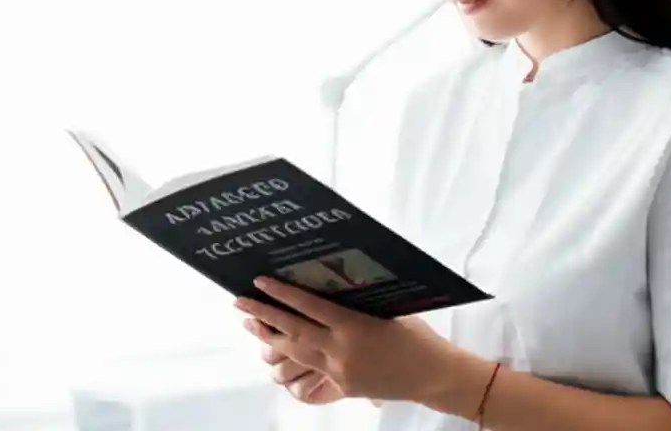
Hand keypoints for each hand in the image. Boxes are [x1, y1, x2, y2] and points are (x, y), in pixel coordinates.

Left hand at [236, 276, 459, 403]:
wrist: (431, 374)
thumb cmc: (415, 336)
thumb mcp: (387, 311)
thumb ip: (356, 306)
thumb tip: (326, 289)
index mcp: (353, 325)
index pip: (309, 307)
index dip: (282, 294)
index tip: (260, 282)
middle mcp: (341, 350)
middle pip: (293, 332)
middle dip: (264, 316)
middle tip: (239, 302)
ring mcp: (339, 372)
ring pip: (295, 355)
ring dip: (270, 339)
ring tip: (252, 325)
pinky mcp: (342, 387)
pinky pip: (310, 377)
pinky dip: (292, 366)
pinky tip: (279, 359)